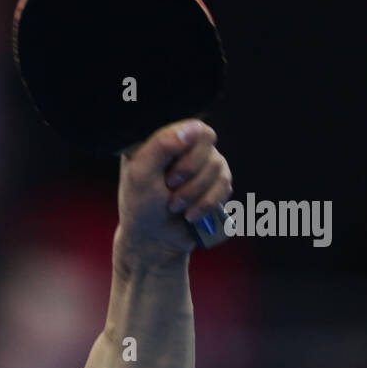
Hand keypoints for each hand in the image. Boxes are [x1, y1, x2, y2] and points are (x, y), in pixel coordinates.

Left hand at [116, 119, 232, 264]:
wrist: (153, 239)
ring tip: (175, 207)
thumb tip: (192, 128)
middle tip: (169, 191)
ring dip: (196, 194)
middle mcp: (187, 147)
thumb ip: (161, 146)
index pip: (193, 127)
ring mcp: (203, 164)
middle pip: (209, 147)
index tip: (170, 176)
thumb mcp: (141, 175)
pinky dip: (207, 204)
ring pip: (219, 167)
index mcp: (165, 138)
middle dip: (190, 177)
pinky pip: (226, 186)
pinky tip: (191, 215)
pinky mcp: (216, 184)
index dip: (187, 152)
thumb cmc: (140, 206)